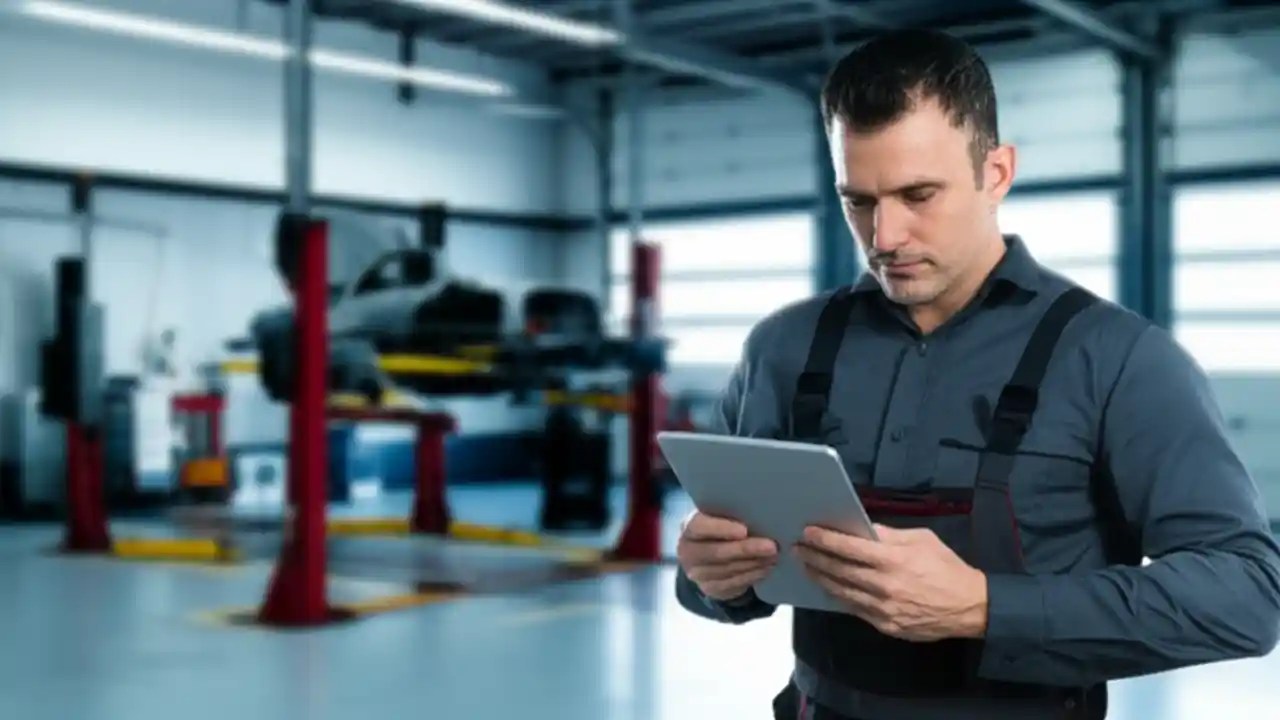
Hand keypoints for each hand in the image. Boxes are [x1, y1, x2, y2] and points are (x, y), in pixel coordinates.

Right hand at [677, 511, 778, 600]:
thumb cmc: (719, 529)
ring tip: (774, 557)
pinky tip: (766, 568)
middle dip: (747, 550)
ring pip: (728, 570)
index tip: (744, 530)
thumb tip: (760, 514)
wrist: (706, 557)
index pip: (701, 527)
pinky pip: (734, 583)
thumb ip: (730, 515)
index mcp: (689, 529)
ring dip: (754, 564)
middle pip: (718, 552)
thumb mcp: (718, 518)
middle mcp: (688, 553)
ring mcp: (697, 574)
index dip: (722, 529)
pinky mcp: (710, 589)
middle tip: (771, 546)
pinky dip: (753, 575)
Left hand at [794, 524, 987, 641]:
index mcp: (894, 560)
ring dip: (820, 577)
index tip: (808, 533)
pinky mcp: (885, 625)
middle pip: (839, 570)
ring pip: (841, 592)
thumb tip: (862, 529)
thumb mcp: (922, 540)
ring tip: (807, 566)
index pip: (849, 548)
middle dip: (816, 557)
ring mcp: (883, 609)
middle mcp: (884, 585)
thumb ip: (890, 534)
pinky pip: (854, 609)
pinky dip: (838, 596)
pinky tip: (828, 587)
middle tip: (799, 548)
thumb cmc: (947, 568)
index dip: (826, 540)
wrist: (970, 607)